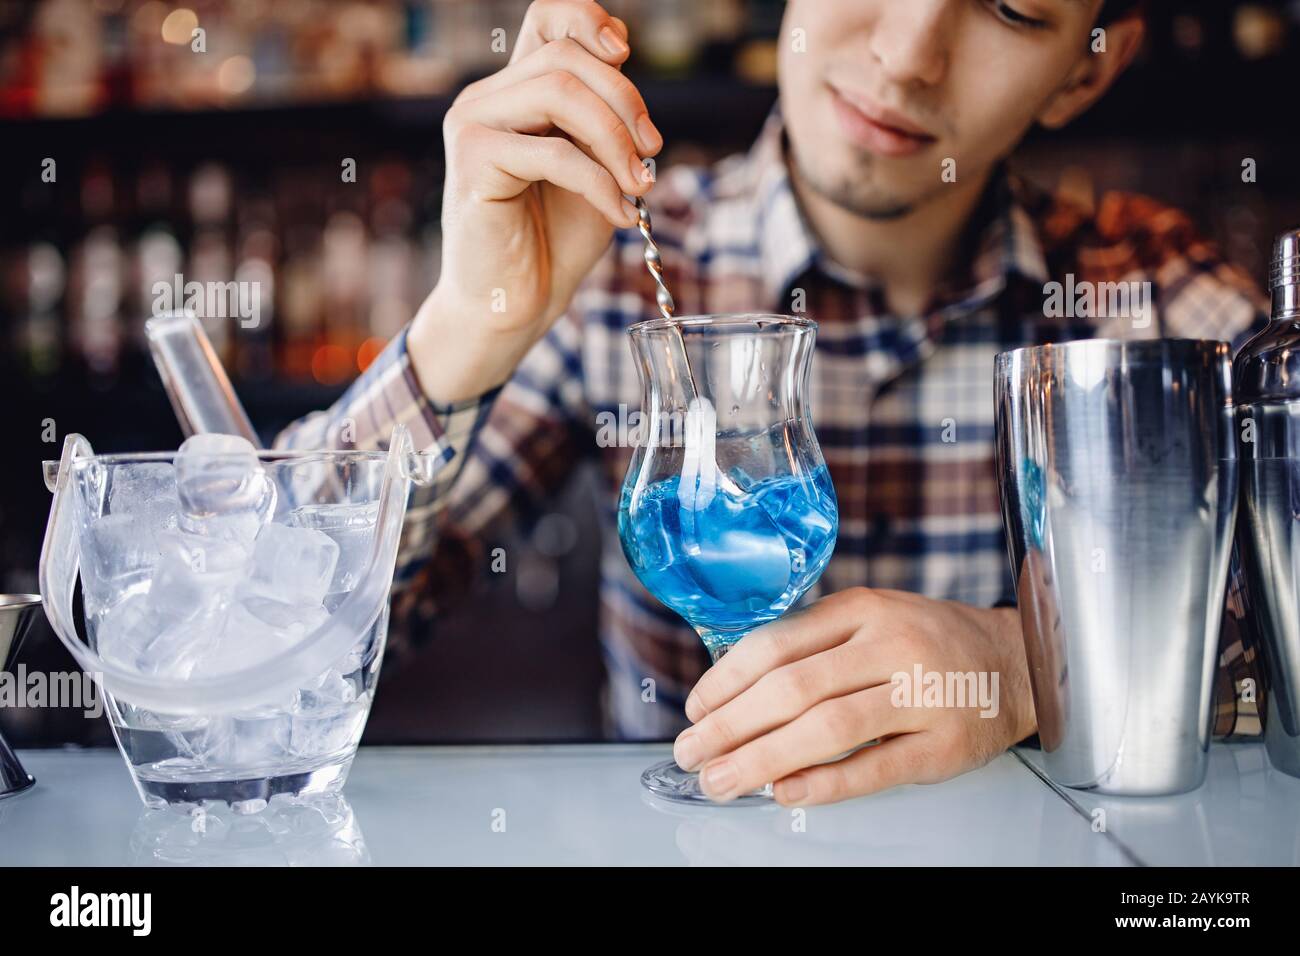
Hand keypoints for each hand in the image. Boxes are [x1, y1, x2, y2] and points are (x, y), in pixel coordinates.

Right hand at [408, 0, 660, 403]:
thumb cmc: (552, 240)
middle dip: (625, 101)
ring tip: (640, 184)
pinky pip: (554, 153)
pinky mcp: (473, 164)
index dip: (589, 20)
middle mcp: (485, 99)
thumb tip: (629, 77)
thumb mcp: (594, 167)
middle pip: (565, 57)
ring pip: (558, 91)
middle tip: (653, 153)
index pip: (546, 19)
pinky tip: (621, 215)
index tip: (626, 55)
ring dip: (615, 139)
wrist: (513, 305)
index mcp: (513, 91)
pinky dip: (600, 184)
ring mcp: (473, 127)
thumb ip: (604, 120)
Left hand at [673, 587, 1035, 805]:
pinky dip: (825, 783)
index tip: (695, 712)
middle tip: (691, 753)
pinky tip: (785, 792)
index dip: (725, 682)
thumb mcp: (870, 621)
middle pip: (792, 688)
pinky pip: (876, 767)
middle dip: (729, 726)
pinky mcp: (945, 743)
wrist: (1019, 663)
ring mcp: (921, 695)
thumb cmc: (928, 644)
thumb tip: (732, 692)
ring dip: (762, 758)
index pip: (775, 645)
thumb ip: (811, 646)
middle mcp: (891, 645)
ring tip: (721, 781)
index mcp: (862, 610)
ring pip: (827, 728)